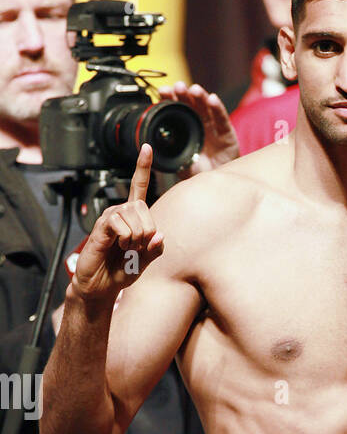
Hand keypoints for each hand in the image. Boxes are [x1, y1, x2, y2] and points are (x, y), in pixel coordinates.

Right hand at [71, 145, 162, 302]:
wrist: (101, 286)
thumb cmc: (122, 272)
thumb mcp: (146, 262)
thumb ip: (156, 248)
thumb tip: (159, 234)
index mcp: (134, 217)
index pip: (139, 188)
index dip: (142, 167)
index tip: (146, 146)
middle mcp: (121, 212)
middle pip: (143, 208)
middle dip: (146, 232)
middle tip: (136, 248)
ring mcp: (110, 218)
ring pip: (133, 216)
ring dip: (136, 238)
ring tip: (126, 249)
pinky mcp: (101, 227)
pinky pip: (119, 224)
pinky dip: (125, 238)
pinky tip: (118, 246)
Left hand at [158, 81, 238, 173]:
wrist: (218, 183)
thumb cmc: (200, 172)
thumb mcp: (181, 167)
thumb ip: (169, 159)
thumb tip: (151, 154)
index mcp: (185, 128)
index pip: (176, 109)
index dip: (169, 99)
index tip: (163, 91)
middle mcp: (198, 123)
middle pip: (190, 103)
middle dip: (183, 93)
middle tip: (178, 87)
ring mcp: (212, 126)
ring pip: (205, 106)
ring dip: (200, 96)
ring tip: (194, 90)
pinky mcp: (226, 132)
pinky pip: (221, 118)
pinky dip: (217, 108)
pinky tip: (213, 100)